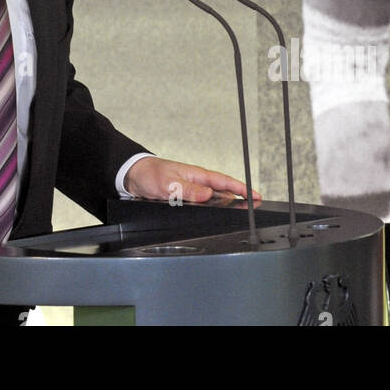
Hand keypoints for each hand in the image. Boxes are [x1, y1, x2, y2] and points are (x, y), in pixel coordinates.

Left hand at [125, 157, 260, 204]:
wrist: (134, 176)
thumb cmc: (150, 173)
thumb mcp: (169, 183)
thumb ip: (188, 190)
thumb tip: (207, 194)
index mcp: (196, 175)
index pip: (223, 182)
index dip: (241, 188)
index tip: (256, 195)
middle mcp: (196, 182)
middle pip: (223, 191)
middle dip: (239, 198)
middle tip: (254, 207)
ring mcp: (191, 190)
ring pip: (213, 199)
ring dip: (225, 205)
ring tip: (239, 213)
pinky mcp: (184, 197)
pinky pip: (202, 204)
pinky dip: (210, 209)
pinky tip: (215, 216)